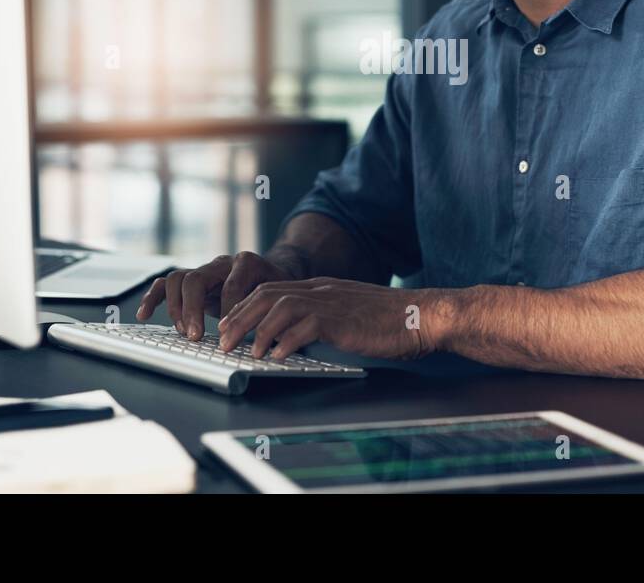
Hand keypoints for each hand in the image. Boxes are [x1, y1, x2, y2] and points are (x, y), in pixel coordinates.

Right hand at [135, 251, 299, 338]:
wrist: (272, 275)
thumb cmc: (275, 290)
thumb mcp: (279, 299)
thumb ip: (271, 312)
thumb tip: (268, 337)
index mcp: (246, 263)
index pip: (231, 285)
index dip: (229, 311)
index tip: (231, 335)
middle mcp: (221, 263)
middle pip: (195, 278)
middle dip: (193, 309)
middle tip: (195, 336)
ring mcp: (204, 271)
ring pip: (177, 279)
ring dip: (176, 308)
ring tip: (184, 331)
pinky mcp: (191, 282)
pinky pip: (165, 284)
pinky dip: (152, 298)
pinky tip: (144, 314)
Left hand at [216, 277, 443, 360]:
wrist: (421, 316)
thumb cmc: (390, 320)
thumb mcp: (348, 313)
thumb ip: (322, 318)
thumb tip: (294, 337)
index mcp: (321, 287)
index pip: (271, 290)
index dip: (245, 307)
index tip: (228, 325)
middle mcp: (321, 290)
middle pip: (267, 295)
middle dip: (239, 317)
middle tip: (223, 339)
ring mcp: (331, 302)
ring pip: (279, 307)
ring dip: (256, 330)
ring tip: (244, 351)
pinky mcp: (342, 319)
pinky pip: (305, 326)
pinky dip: (286, 340)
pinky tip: (275, 355)